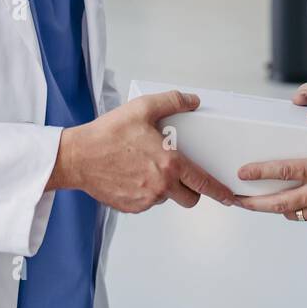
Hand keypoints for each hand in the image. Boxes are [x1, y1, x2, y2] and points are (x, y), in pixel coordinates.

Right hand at [51, 90, 237, 212]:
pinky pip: (147, 203)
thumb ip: (172, 102)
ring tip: (145, 167)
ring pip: (166, 198)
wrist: (77, 157)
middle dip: (192, 190)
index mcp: (169, 164)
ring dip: (164, 188)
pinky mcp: (131, 207)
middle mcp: (160, 186)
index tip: (230, 197)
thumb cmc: (107, 133)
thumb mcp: (142, 108)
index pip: (204, 182)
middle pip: (190, 198)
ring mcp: (146, 200)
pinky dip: (145, 192)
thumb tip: (193, 101)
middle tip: (181, 176)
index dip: (220, 191)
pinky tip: (132, 175)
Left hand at [234, 107, 306, 228]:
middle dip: (253, 204)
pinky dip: (294, 212)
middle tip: (236, 200)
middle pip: (278, 202)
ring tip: (255, 205)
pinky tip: (290, 205)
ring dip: (271, 210)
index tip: (243, 172)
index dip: (260, 172)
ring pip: (290, 213)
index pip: (284, 171)